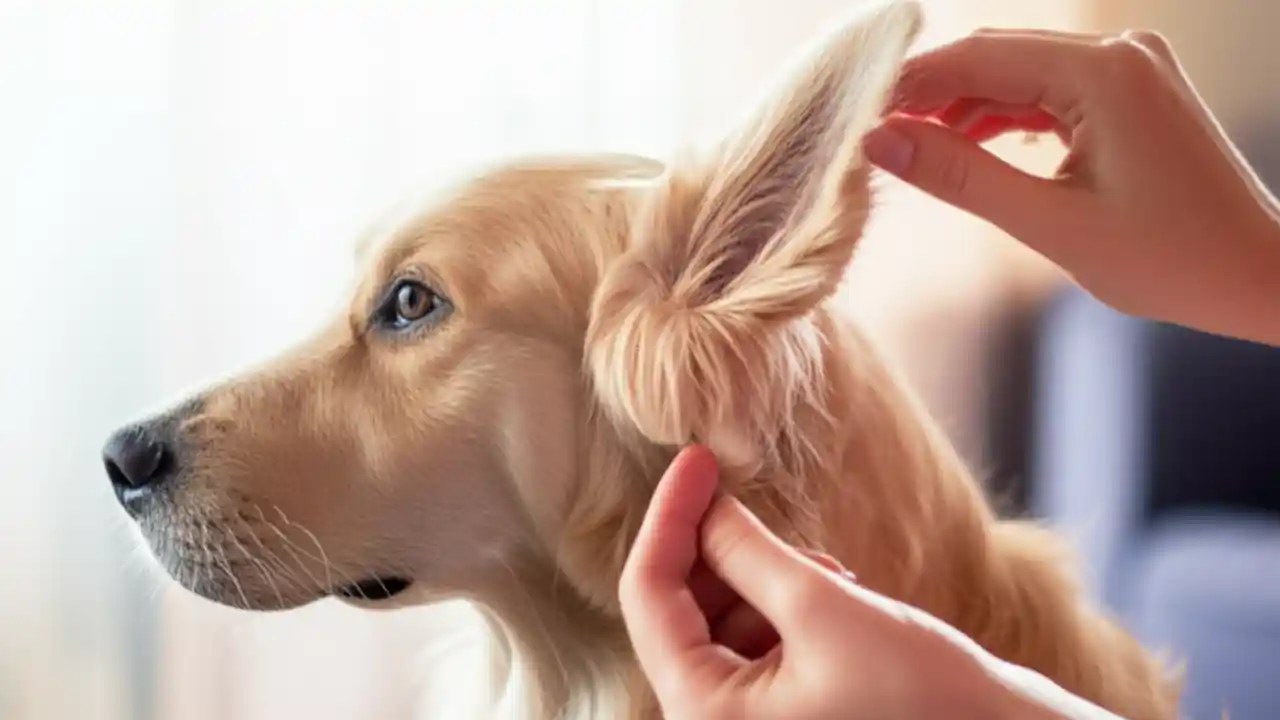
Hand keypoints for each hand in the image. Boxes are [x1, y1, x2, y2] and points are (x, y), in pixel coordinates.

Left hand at [618, 446, 1070, 719]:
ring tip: (828, 572)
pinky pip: (754, 643)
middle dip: (723, 554)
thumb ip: (748, 552)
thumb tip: (703, 504)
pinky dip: (785, 606)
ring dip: (761, 579)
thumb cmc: (926, 698)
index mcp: (705, 716)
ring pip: (719, 621)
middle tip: (766, 513)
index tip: (699, 457)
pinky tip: (837, 593)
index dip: (670, 516)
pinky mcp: (785, 714)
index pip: (649, 596)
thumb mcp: (822, 608)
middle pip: (679, 610)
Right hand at [862, 29, 1279, 345]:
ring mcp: (1131, 67)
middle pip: (996, 55)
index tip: (857, 120)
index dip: (911, 87)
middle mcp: (1120, 52)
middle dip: (932, 93)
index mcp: (1104, 74)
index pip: (978, 59)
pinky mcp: (1133, 89)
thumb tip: (880, 142)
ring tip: (913, 147)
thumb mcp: (1049, 223)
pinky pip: (1050, 88)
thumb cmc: (1168, 259)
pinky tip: (971, 145)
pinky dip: (1006, 115)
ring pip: (1020, 71)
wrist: (1259, 275)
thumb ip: (960, 176)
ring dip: (965, 106)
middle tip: (875, 136)